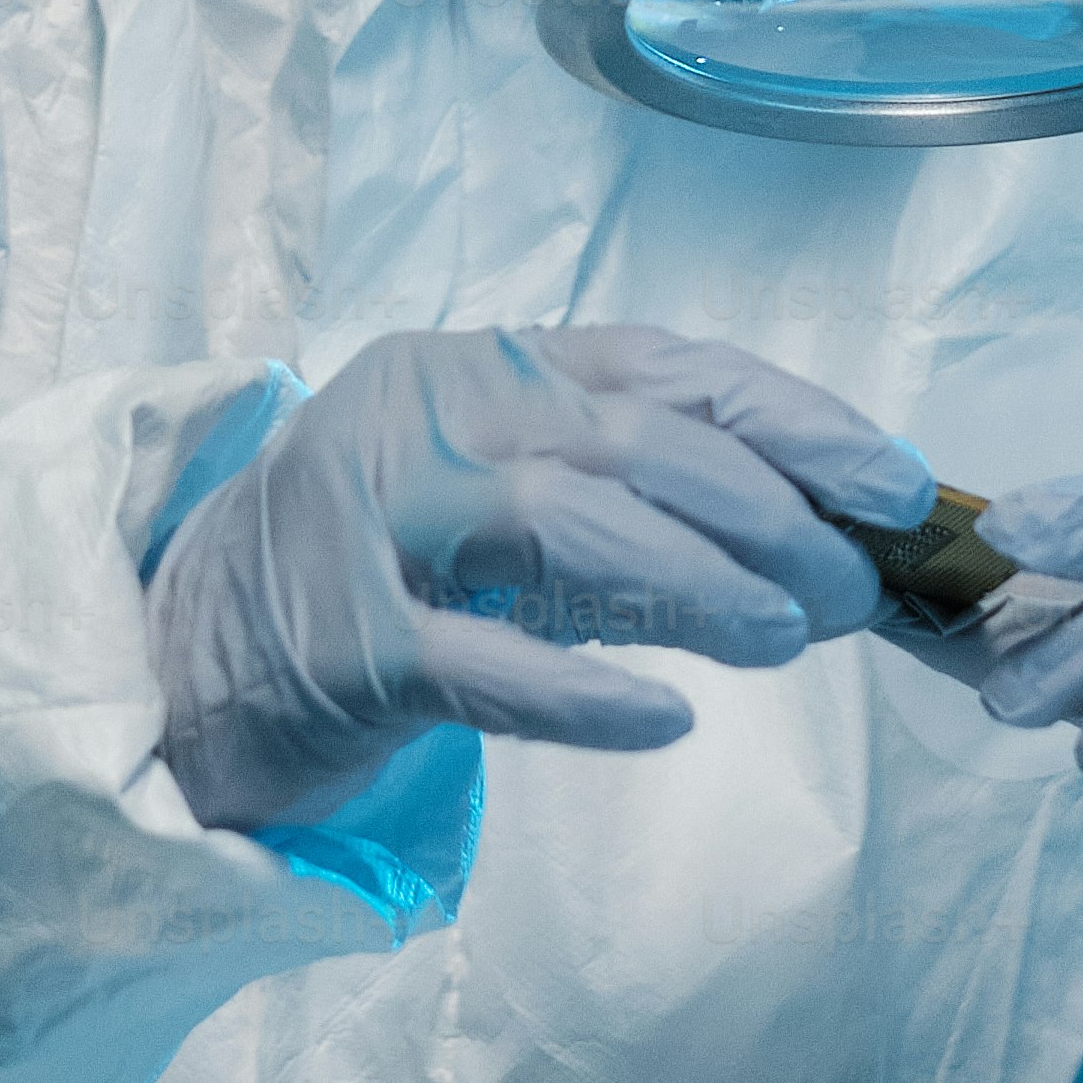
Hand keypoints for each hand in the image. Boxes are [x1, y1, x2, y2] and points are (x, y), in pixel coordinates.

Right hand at [146, 327, 932, 832]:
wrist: (189, 657)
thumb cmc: (381, 573)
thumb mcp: (502, 496)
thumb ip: (632, 493)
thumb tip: (822, 535)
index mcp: (481, 365)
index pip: (665, 365)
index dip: (792, 420)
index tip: (892, 484)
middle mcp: (425, 415)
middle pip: (629, 440)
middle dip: (768, 513)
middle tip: (852, 590)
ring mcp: (373, 523)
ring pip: (564, 525)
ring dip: (698, 581)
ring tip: (788, 637)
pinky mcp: (343, 644)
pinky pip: (481, 663)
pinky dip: (585, 693)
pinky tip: (669, 718)